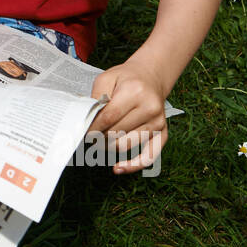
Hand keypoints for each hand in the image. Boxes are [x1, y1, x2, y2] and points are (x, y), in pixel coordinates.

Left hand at [87, 57, 168, 174]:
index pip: (109, 117)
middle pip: (117, 132)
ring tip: (100, 141)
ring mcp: (158, 122)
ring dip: (109, 146)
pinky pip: (149, 156)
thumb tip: (89, 120)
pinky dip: (133, 166)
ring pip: (127, 145)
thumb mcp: (106, 78)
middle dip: (99, 137)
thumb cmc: (126, 79)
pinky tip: (118, 168)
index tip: (83, 131)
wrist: (150, 78)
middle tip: (89, 135)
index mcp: (135, 92)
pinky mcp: (163, 133)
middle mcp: (150, 108)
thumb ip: (97, 97)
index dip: (93, 127)